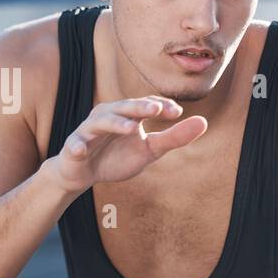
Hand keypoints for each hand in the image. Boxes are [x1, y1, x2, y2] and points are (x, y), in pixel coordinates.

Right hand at [46, 96, 207, 192]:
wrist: (83, 173)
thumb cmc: (117, 157)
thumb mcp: (149, 149)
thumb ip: (174, 137)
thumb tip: (204, 122)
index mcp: (128, 114)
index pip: (146, 104)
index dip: (160, 106)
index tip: (177, 112)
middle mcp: (108, 115)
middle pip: (124, 107)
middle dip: (139, 107)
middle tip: (156, 109)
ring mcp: (89, 130)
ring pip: (102, 122)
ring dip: (115, 123)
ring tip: (131, 128)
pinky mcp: (74, 146)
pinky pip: (76, 144)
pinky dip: (78, 146)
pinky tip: (81, 149)